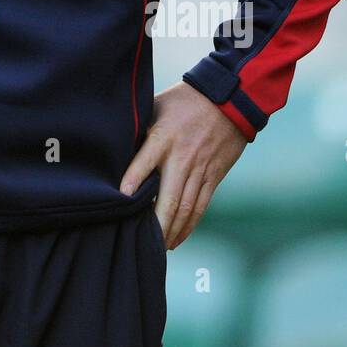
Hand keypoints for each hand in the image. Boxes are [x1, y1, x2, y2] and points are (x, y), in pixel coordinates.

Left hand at [120, 80, 248, 249]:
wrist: (228, 101)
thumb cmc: (183, 102)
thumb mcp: (156, 107)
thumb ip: (140, 130)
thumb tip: (118, 150)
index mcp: (163, 137)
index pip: (145, 161)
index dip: (134, 179)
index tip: (122, 198)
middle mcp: (182, 157)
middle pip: (169, 197)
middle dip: (157, 223)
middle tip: (143, 241)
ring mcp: (199, 169)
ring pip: (186, 208)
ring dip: (172, 230)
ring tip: (158, 245)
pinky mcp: (213, 177)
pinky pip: (200, 206)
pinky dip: (189, 225)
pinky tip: (178, 237)